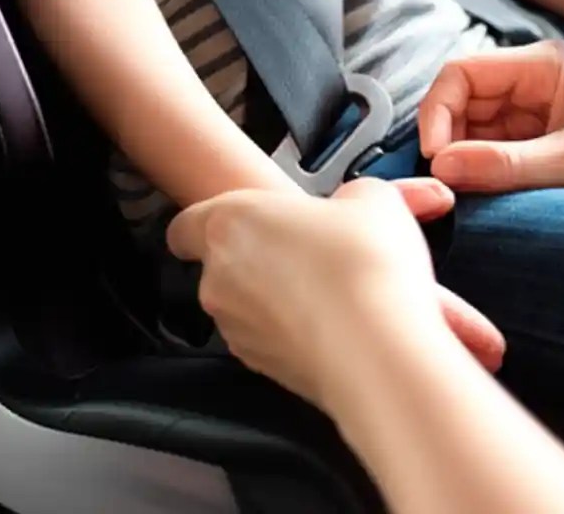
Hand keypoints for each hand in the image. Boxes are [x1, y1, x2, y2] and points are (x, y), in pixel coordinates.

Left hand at [166, 178, 504, 407]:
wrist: (378, 350)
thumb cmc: (363, 269)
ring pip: (245, 305)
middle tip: (310, 252)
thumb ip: (350, 196)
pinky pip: (269, 340)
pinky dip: (293, 333)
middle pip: (223, 264)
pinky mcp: (260, 367)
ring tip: (335, 290)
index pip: (186, 225)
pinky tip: (338, 325)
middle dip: (262, 259)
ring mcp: (236, 327)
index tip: (234, 224)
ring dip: (278, 297)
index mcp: (231, 223)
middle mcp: (220, 277)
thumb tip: (359, 202)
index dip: (207, 224)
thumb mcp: (371, 200)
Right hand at [419, 40, 563, 191]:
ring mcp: (540, 109)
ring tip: (471, 194)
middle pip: (464, 102)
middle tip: (451, 185)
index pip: (461, 74)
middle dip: (450, 140)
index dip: (438, 112)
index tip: (437, 157)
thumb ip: (506, 165)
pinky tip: (492, 194)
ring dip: (469, 159)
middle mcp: (535, 80)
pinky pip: (501, 149)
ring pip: (479, 129)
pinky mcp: (548, 137)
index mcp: (542, 64)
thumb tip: (441, 166)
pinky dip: (489, 170)